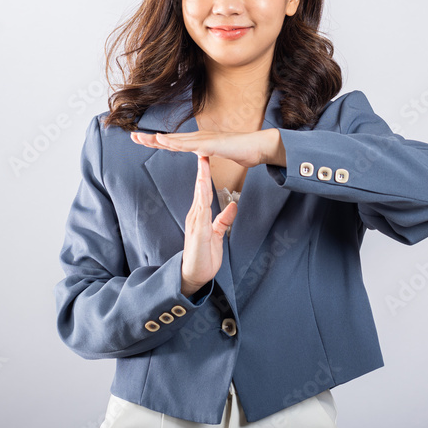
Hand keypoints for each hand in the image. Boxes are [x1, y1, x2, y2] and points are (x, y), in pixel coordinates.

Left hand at [130, 128, 283, 168]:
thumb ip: (209, 156)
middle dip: (151, 138)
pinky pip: (190, 144)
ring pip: (177, 140)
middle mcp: (199, 138)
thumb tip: (203, 156)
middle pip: (171, 139)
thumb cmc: (243, 151)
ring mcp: (205, 139)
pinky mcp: (211, 143)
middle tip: (132, 137)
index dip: (158, 141)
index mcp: (199, 142)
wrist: (260, 147)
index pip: (174, 143)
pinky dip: (175, 142)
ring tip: (142, 138)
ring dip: (158, 139)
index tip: (142, 140)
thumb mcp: (220, 155)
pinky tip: (163, 141)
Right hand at [180, 154, 236, 295]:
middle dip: (201, 170)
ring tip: (203, 164)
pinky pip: (201, 213)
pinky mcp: (198, 232)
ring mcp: (195, 224)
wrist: (194, 276)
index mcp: (199, 215)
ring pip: (199, 197)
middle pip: (199, 189)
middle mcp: (195, 216)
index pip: (202, 190)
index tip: (206, 158)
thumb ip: (224, 220)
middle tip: (202, 150)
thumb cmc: (204, 256)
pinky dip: (202, 199)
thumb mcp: (218, 235)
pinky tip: (204, 189)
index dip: (204, 174)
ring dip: (201, 180)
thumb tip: (233, 206)